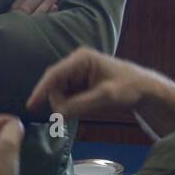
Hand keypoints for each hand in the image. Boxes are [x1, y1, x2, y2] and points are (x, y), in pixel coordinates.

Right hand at [26, 47, 152, 121]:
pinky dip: (71, 106)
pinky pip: (66, 96)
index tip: (31, 106)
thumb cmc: (129, 87)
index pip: (54, 75)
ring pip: (59, 93)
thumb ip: (80, 105)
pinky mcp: (79, 83)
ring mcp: (76, 73)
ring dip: (67, 105)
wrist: (144, 89)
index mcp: (81, 59)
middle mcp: (75, 63)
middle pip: (54, 85)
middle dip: (60, 102)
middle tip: (75, 114)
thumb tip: (58, 115)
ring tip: (87, 109)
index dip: (41, 90)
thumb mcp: (106, 97)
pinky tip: (85, 107)